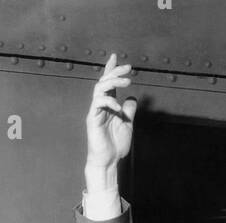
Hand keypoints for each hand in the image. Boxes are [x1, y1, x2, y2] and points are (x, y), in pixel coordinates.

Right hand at [85, 54, 136, 176]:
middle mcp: (101, 105)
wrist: (108, 161)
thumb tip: (132, 98)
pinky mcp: (93, 119)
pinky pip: (98, 103)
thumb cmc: (115, 146)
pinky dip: (109, 101)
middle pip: (104, 81)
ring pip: (100, 88)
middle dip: (115, 71)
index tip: (116, 57)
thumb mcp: (127, 125)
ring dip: (113, 82)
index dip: (111, 69)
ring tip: (127, 80)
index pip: (109, 83)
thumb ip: (129, 111)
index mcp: (108, 105)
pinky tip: (118, 106)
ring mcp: (96, 111)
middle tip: (128, 66)